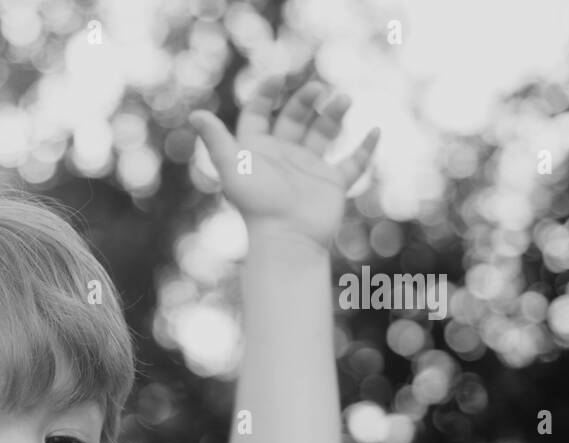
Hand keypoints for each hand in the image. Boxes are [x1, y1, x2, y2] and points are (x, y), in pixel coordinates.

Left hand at [188, 78, 378, 247]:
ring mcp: (308, 169)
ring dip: (335, 114)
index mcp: (256, 151)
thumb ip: (216, 140)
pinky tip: (373, 131)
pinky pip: (353, 163)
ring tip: (344, 100)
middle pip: (294, 117)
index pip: (258, 114)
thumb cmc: (257, 204)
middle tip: (320, 89)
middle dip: (306, 100)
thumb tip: (194, 114)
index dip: (266, 93)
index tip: (279, 77)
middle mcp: (282, 157)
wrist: (287, 238)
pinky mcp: (332, 184)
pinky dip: (365, 149)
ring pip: (324, 132)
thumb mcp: (233, 168)